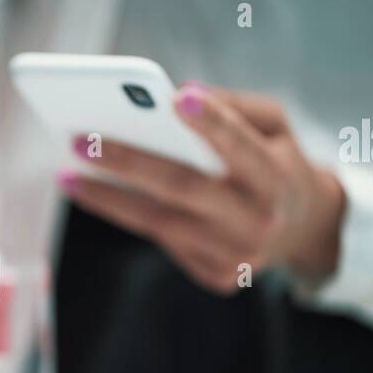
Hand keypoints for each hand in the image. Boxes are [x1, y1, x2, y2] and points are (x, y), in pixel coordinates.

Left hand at [57, 83, 346, 294]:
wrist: (304, 228)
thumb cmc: (276, 161)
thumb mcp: (274, 124)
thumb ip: (234, 106)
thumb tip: (178, 95)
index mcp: (278, 177)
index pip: (242, 147)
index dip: (211, 124)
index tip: (175, 98)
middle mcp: (259, 220)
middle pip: (183, 189)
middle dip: (127, 163)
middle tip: (81, 142)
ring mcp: (238, 256)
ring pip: (160, 223)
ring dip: (108, 199)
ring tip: (68, 176)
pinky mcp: (218, 277)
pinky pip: (165, 242)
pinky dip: (131, 216)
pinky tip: (99, 197)